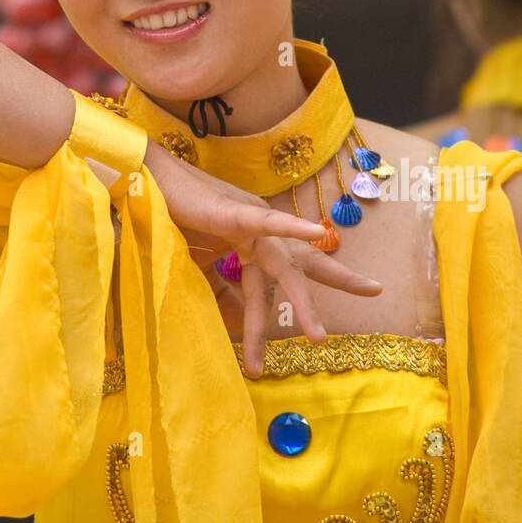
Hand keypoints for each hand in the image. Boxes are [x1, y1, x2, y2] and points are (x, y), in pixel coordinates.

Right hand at [142, 139, 381, 376]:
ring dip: (301, 305)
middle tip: (376, 290)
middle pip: (304, 264)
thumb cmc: (170, 219)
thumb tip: (240, 323)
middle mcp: (260, 232)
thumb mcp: (200, 267)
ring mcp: (250, 221)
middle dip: (341, 279)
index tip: (337, 314)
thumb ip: (223, 293)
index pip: (287, 273)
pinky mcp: (235, 214)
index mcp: (252, 244)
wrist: (145, 184)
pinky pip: (269, 223)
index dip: (309, 295)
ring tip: (317, 339)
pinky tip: (318, 233)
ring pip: (285, 268)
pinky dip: (293, 227)